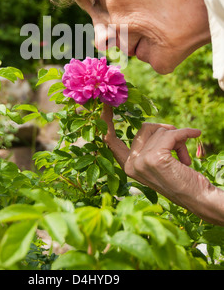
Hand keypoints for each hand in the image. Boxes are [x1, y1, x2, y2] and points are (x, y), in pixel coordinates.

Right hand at [101, 104, 223, 224]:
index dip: (106, 121)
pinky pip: (171, 134)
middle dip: (165, 131)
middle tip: (179, 145)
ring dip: (178, 139)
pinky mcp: (155, 158)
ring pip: (160, 131)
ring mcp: (141, 162)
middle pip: (145, 128)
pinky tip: (195, 134)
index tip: (105, 105)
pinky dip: (185, 132)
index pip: (111, 140)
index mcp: (127, 166)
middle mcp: (130, 165)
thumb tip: (150, 126)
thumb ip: (148, 146)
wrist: (199, 199)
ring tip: (184, 157)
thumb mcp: (157, 162)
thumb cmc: (182, 180)